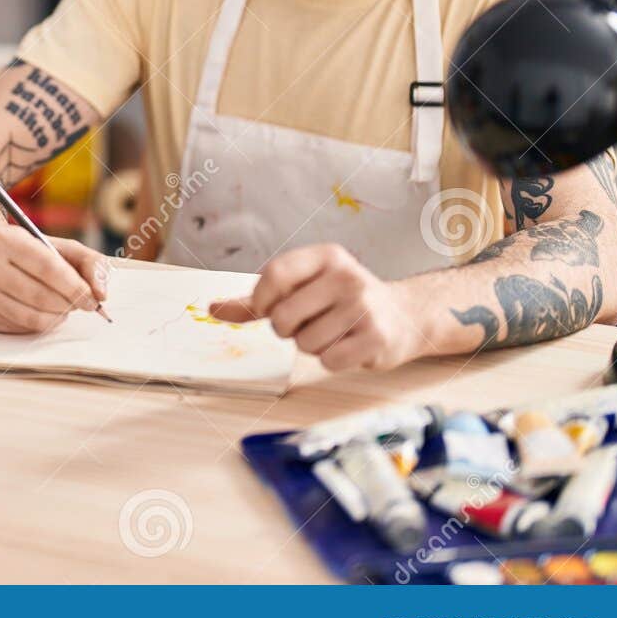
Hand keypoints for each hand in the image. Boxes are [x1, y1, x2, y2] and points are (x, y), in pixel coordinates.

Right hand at [0, 221, 109, 333]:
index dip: (75, 287)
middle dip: (68, 304)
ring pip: (30, 318)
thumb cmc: (29, 250)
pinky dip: (39, 324)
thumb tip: (101, 294)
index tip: (92, 299)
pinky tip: (43, 312)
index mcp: (7, 240)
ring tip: (63, 308)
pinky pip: (19, 329)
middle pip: (39, 296)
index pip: (48, 268)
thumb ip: (90, 262)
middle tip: (81, 304)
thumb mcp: (60, 246)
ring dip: (56, 317)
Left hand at [208, 244, 420, 371]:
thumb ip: (258, 301)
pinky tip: (349, 345)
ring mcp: (363, 307)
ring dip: (312, 346)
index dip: (261, 299)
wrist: (404, 315)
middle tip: (308, 324)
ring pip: (305, 343)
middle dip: (287, 330)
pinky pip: (329, 361)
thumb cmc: (342, 301)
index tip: (267, 309)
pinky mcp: (377, 337)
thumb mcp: (304, 287)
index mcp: (326, 257)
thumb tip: (212, 310)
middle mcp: (346, 276)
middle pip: (284, 316)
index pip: (275, 273)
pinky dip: (333, 360)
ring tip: (334, 332)